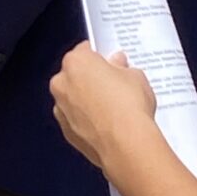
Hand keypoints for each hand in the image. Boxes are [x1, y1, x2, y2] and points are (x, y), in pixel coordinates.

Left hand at [49, 44, 156, 168]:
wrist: (125, 144)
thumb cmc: (129, 107)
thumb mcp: (135, 76)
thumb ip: (122, 67)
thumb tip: (118, 64)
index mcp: (76, 62)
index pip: (84, 51)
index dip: (99, 57)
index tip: (109, 63)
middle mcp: (62, 83)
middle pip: (75, 74)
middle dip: (91, 79)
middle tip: (113, 86)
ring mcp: (61, 108)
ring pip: (72, 98)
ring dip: (86, 101)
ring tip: (112, 109)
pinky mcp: (66, 131)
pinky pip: (75, 120)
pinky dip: (86, 121)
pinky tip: (106, 126)